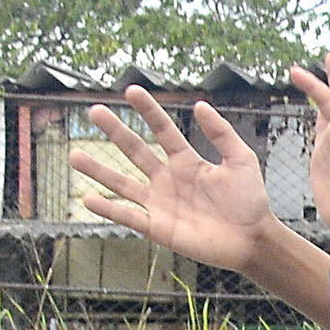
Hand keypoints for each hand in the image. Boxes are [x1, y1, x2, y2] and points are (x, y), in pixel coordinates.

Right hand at [69, 89, 278, 272]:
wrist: (254, 240)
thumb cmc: (251, 202)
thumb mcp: (241, 161)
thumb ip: (222, 134)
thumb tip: (199, 104)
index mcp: (187, 162)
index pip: (162, 131)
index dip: (148, 112)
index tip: (132, 90)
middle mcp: (168, 179)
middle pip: (135, 151)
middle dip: (115, 131)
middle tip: (94, 111)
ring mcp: (160, 203)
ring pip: (122, 184)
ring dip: (98, 170)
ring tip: (74, 155)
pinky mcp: (159, 228)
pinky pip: (128, 217)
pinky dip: (108, 209)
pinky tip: (88, 198)